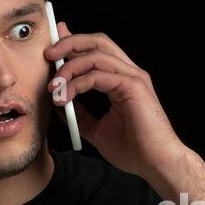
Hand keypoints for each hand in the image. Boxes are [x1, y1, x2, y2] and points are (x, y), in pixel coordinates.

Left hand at [44, 22, 187, 180]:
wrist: (156, 163)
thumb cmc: (135, 150)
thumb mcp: (97, 129)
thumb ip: (80, 115)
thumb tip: (60, 103)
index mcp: (123, 80)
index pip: (96, 50)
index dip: (74, 43)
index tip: (53, 48)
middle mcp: (129, 73)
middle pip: (97, 41)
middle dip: (69, 43)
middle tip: (48, 54)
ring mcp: (133, 77)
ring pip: (95, 54)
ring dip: (69, 67)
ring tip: (54, 87)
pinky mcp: (134, 86)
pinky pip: (98, 75)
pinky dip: (77, 84)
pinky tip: (66, 97)